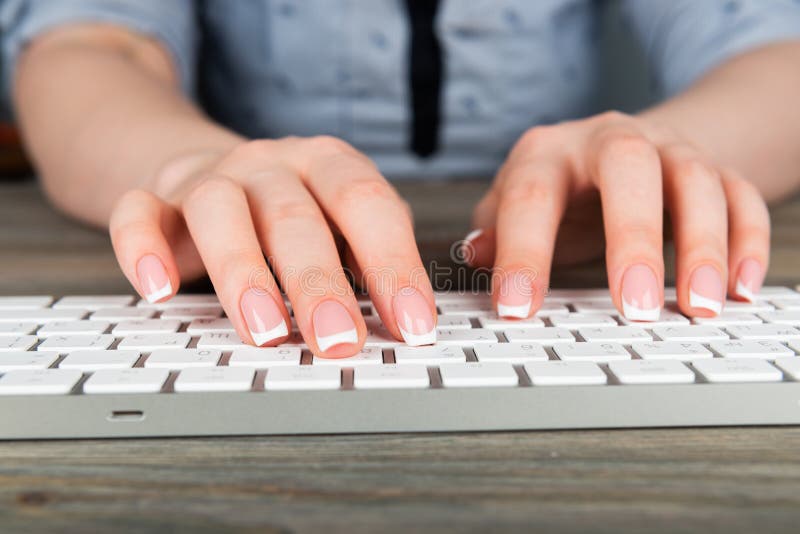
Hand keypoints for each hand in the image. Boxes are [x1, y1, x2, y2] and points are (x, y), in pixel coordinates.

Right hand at [109, 136, 436, 356]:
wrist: (210, 166)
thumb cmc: (294, 210)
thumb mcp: (342, 222)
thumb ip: (369, 261)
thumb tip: (407, 328)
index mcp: (327, 164)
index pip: (367, 205)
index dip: (393, 264)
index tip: (413, 326)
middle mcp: (270, 164)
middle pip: (295, 216)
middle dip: (320, 283)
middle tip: (340, 341)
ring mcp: (210, 179)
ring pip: (219, 212)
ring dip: (243, 272)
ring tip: (266, 332)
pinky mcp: (157, 199)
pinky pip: (138, 213)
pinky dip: (143, 248)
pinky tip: (158, 291)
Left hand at [465, 111, 769, 318]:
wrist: (627, 146)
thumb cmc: (563, 190)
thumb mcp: (518, 203)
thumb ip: (497, 229)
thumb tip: (476, 256)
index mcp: (549, 152)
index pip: (530, 196)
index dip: (522, 253)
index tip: (516, 310)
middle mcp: (610, 140)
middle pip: (627, 166)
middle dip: (632, 236)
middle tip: (636, 308)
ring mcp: (668, 150)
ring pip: (696, 180)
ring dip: (702, 246)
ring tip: (701, 307)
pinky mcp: (715, 168)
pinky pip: (742, 195)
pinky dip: (747, 241)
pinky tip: (740, 288)